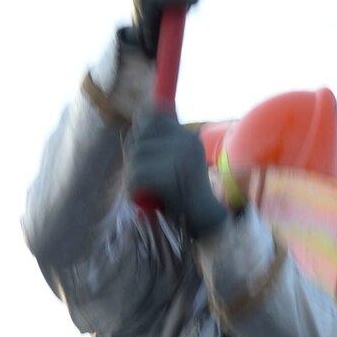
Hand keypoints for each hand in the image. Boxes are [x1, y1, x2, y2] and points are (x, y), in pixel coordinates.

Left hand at [125, 112, 228, 236]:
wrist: (206, 222)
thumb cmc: (185, 196)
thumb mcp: (175, 164)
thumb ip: (161, 144)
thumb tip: (139, 114)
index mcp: (187, 137)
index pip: (153, 116)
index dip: (138, 130)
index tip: (136, 148)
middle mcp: (186, 141)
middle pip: (140, 136)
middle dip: (131, 158)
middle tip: (134, 177)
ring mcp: (182, 156)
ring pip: (136, 155)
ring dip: (130, 175)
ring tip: (137, 189)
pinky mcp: (173, 174)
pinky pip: (139, 175)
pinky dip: (132, 188)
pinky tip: (138, 197)